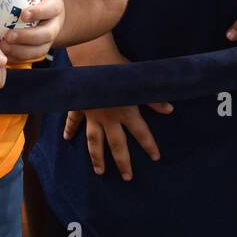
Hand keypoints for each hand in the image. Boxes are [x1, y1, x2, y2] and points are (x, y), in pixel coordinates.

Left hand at [0, 0, 64, 62]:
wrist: (50, 10)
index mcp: (54, 5)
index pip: (50, 9)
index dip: (39, 13)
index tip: (23, 14)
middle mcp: (54, 24)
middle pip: (46, 34)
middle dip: (28, 37)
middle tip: (8, 36)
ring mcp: (49, 39)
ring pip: (39, 50)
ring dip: (21, 52)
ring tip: (2, 49)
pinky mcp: (41, 50)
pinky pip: (30, 58)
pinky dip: (17, 58)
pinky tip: (1, 55)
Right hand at [61, 39, 170, 180]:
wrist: (94, 59)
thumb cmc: (120, 68)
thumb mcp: (140, 82)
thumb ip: (154, 98)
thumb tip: (169, 109)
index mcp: (127, 112)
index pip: (141, 133)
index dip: (149, 146)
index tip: (155, 158)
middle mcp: (110, 118)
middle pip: (117, 145)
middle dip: (122, 162)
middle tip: (126, 177)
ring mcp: (92, 115)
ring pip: (94, 141)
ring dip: (97, 156)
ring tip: (99, 171)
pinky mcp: (79, 107)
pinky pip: (74, 121)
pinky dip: (70, 129)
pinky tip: (67, 139)